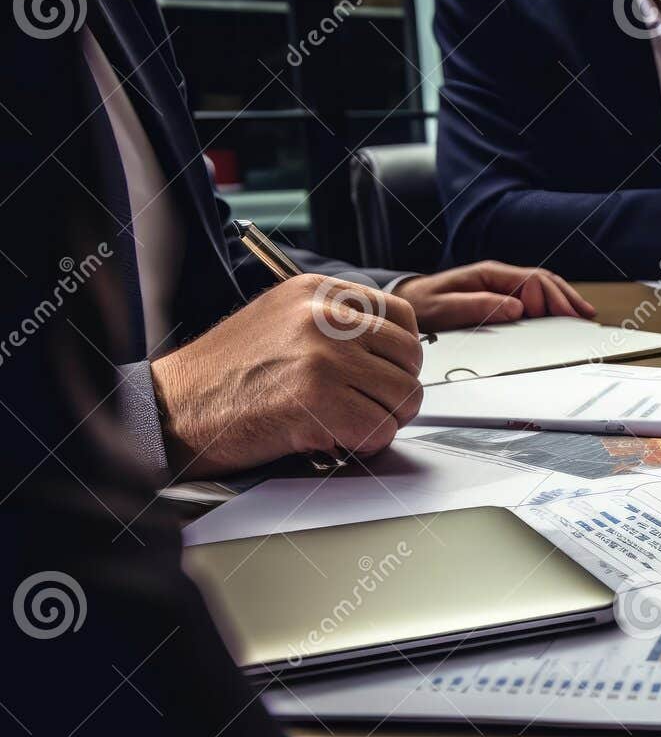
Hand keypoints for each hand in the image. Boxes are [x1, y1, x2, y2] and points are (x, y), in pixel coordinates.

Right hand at [150, 274, 423, 477]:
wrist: (174, 409)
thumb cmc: (225, 375)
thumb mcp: (283, 321)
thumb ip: (337, 324)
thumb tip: (391, 350)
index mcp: (318, 291)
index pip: (403, 319)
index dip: (399, 358)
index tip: (380, 376)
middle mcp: (324, 316)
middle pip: (410, 361)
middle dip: (394, 393)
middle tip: (364, 408)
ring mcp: (324, 356)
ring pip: (403, 398)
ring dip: (381, 421)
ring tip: (344, 424)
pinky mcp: (320, 400)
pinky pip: (380, 431)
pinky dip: (364, 445)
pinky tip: (333, 440)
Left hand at [390, 261, 593, 332]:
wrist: (405, 305)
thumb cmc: (421, 306)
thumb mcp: (442, 308)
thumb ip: (476, 306)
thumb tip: (517, 307)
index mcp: (489, 275)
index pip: (532, 281)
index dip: (552, 298)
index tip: (565, 317)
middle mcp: (498, 278)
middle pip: (544, 282)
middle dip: (567, 298)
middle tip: (585, 318)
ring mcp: (501, 288)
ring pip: (542, 290)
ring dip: (564, 301)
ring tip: (584, 316)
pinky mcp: (500, 300)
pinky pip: (533, 300)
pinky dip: (552, 307)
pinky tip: (563, 317)